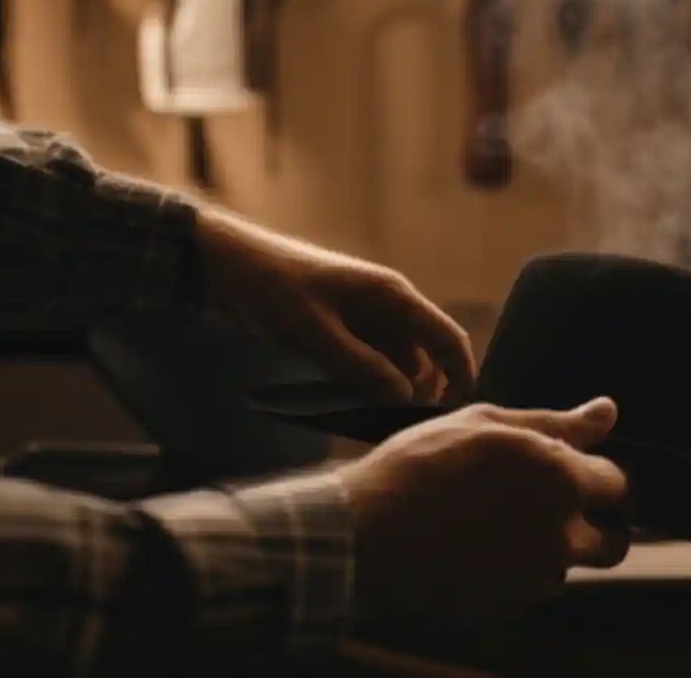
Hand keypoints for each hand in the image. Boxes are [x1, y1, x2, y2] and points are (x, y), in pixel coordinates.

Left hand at [194, 205, 475, 404]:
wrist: (226, 263)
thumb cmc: (271, 285)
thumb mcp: (313, 329)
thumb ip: (359, 364)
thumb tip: (405, 396)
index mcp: (392, 295)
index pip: (446, 336)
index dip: (462, 373)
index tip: (463, 410)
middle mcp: (387, 306)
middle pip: (424, 357)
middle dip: (421, 392)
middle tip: (403, 428)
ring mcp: (365, 319)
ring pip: (395, 365)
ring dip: (389, 391)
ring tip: (372, 422)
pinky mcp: (343, 330)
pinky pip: (369, 363)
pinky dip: (367, 384)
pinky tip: (352, 406)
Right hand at [335, 397, 630, 628]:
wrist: (363, 535)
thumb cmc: (419, 466)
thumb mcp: (485, 424)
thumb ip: (555, 422)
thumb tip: (606, 411)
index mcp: (561, 480)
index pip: (623, 485)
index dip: (607, 478)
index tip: (588, 474)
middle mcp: (559, 536)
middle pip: (616, 543)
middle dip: (600, 526)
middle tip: (561, 509)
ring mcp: (533, 579)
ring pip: (570, 567)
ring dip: (555, 551)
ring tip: (503, 526)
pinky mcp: (506, 608)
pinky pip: (530, 590)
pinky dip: (518, 573)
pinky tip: (478, 550)